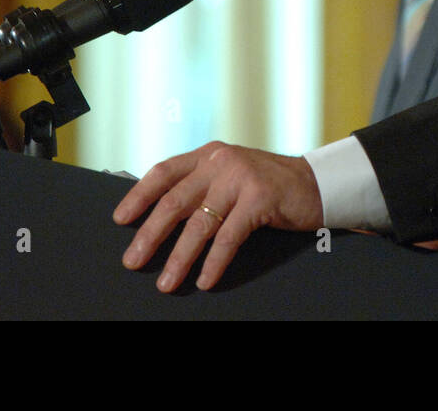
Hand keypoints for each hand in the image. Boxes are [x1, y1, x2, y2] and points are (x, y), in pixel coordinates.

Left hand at [113, 141, 322, 291]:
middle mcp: (221, 161)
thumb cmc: (270, 185)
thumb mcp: (231, 175)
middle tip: (132, 260)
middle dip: (150, 235)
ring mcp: (241, 178)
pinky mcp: (260, 198)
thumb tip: (162, 220)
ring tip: (167, 282)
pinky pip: (229, 236)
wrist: (317, 183)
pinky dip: (214, 262)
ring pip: (199, 224)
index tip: (120, 219)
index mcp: (209, 154)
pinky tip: (205, 279)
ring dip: (179, 258)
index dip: (139, 195)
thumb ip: (203, 186)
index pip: (164, 171)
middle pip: (175, 201)